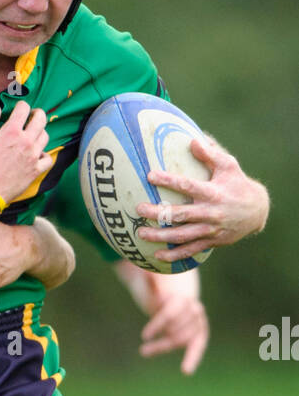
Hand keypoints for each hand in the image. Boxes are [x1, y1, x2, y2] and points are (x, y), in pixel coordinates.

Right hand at [0, 102, 52, 208]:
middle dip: (37, 113)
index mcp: (11, 131)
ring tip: (33, 135)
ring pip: (45, 137)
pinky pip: (48, 159)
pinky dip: (44, 155)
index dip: (21, 106)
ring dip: (40, 132)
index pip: (23, 108)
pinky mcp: (35, 170)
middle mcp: (26, 141)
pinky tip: (37, 154)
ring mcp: (33, 156)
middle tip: (32, 116)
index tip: (18, 109)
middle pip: (41, 119)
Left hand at [136, 135, 268, 262]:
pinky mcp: (211, 242)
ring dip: (161, 236)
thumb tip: (193, 139)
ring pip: (182, 235)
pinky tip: (157, 256)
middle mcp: (210, 212)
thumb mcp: (228, 166)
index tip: (150, 176)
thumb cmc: (238, 184)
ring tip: (141, 234)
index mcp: (213, 192)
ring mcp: (210, 229)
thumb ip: (210, 154)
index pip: (187, 185)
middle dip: (158, 213)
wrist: (257, 211)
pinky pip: (190, 251)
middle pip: (180, 214)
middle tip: (138, 209)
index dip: (168, 181)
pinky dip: (174, 255)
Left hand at [136, 271, 208, 374]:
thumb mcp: (151, 287)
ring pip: (181, 340)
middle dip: (159, 340)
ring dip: (162, 347)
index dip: (158, 325)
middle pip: (175, 329)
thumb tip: (147, 272)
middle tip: (143, 349)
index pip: (171, 314)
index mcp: (182, 298)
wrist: (174, 296)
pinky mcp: (199, 333)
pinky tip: (185, 371)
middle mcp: (193, 309)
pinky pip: (198, 346)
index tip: (144, 336)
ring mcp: (197, 322)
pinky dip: (193, 358)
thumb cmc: (158, 291)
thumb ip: (150, 282)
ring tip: (143, 352)